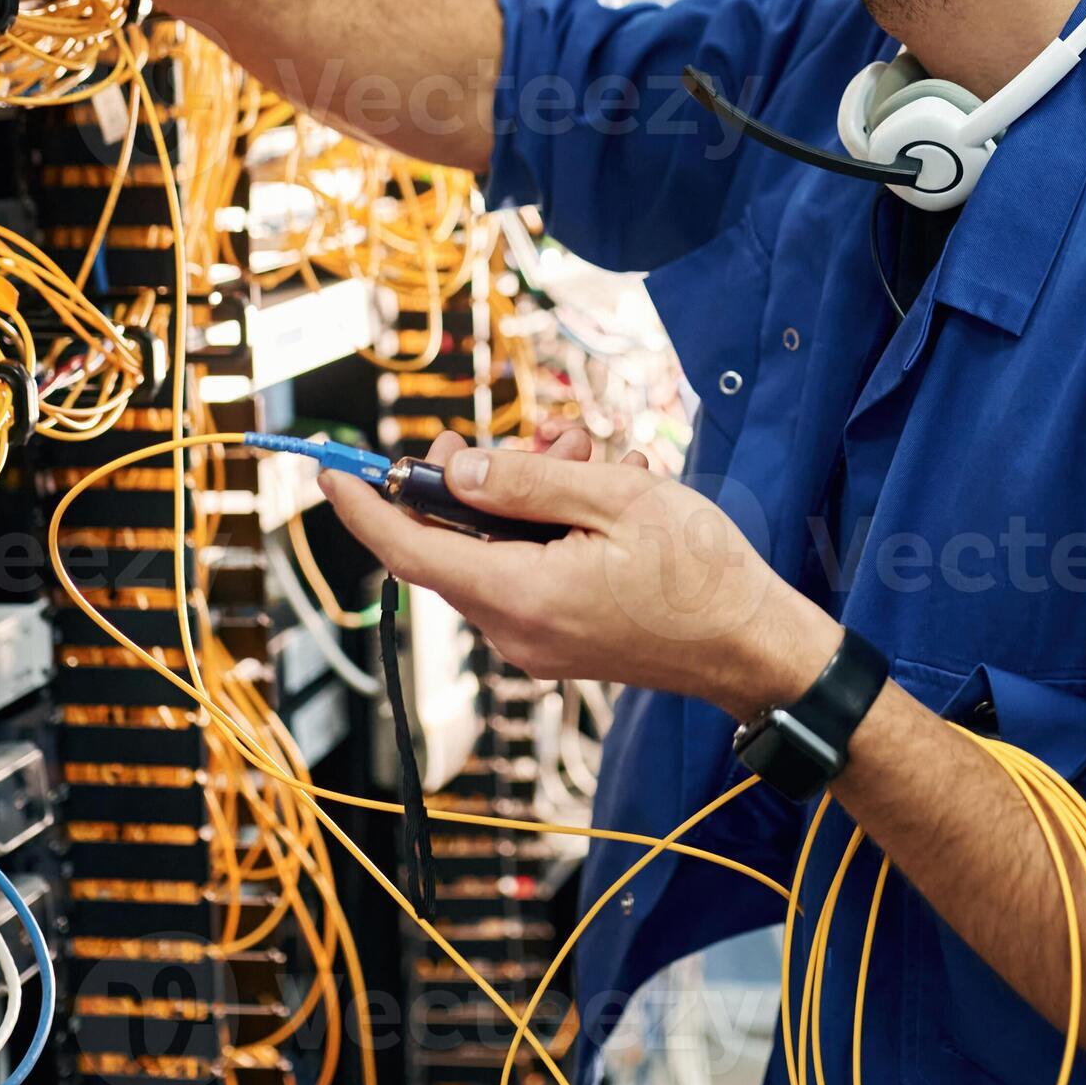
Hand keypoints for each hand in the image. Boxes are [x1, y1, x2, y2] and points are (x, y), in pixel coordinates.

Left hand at [321, 425, 843, 722]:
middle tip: (528, 437)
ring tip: (594, 461)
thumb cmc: (699, 572)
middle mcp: (514, 630)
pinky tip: (603, 498)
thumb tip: (456, 472)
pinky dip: (548, 530)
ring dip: (529, 498)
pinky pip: (526, 573)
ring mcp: (535, 643)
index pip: (411, 551)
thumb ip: (528, 485)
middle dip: (482, 479)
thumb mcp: (618, 500)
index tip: (334, 474)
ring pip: (496, 552)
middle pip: (456, 543)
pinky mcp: (558, 642)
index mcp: (520, 594)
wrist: (752, 647)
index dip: (367, 509)